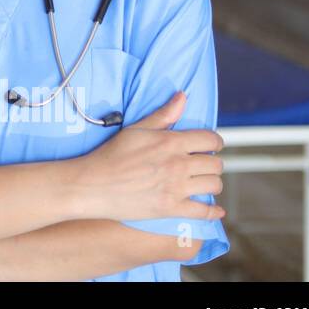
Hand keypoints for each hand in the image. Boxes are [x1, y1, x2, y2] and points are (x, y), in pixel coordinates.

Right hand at [70, 91, 226, 222]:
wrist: (93, 184)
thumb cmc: (111, 154)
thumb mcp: (135, 130)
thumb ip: (163, 115)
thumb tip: (182, 97)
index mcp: (170, 142)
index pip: (211, 140)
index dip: (214, 142)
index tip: (208, 146)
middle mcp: (178, 164)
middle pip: (216, 164)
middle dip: (212, 163)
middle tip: (202, 164)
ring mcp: (176, 188)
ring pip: (214, 185)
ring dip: (211, 183)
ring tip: (202, 181)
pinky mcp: (171, 208)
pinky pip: (203, 212)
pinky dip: (212, 211)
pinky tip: (215, 209)